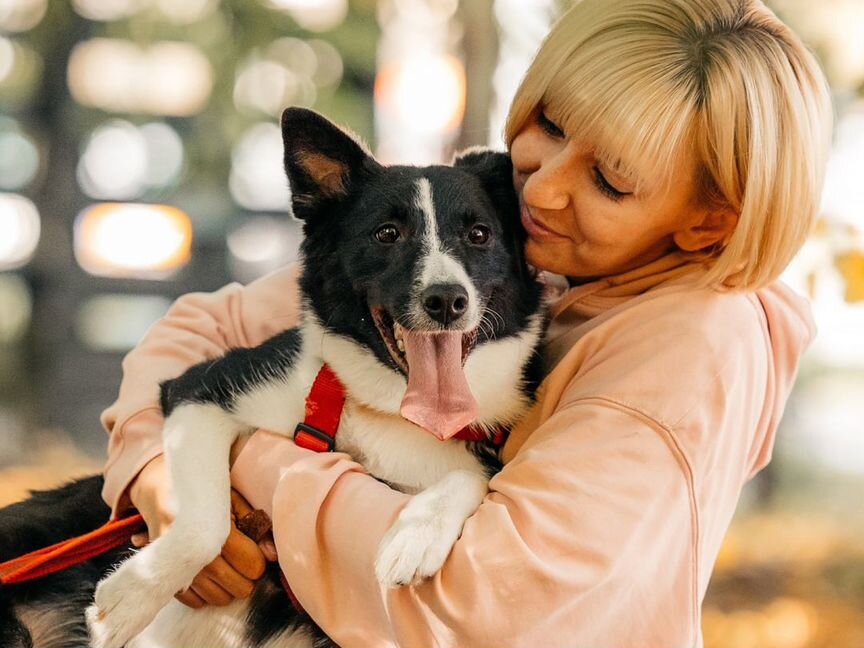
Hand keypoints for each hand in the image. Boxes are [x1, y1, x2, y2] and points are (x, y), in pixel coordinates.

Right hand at [127, 454, 276, 608]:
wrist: (158, 486)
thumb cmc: (202, 492)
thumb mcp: (231, 499)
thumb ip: (256, 525)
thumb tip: (273, 556)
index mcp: (215, 529)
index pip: (252, 564)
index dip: (259, 560)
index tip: (254, 549)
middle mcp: (196, 553)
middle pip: (239, 587)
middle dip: (246, 576)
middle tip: (240, 558)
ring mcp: (178, 569)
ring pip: (219, 599)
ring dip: (227, 586)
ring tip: (224, 564)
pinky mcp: (164, 577)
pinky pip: (195, 602)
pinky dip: (206, 593)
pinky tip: (206, 572)